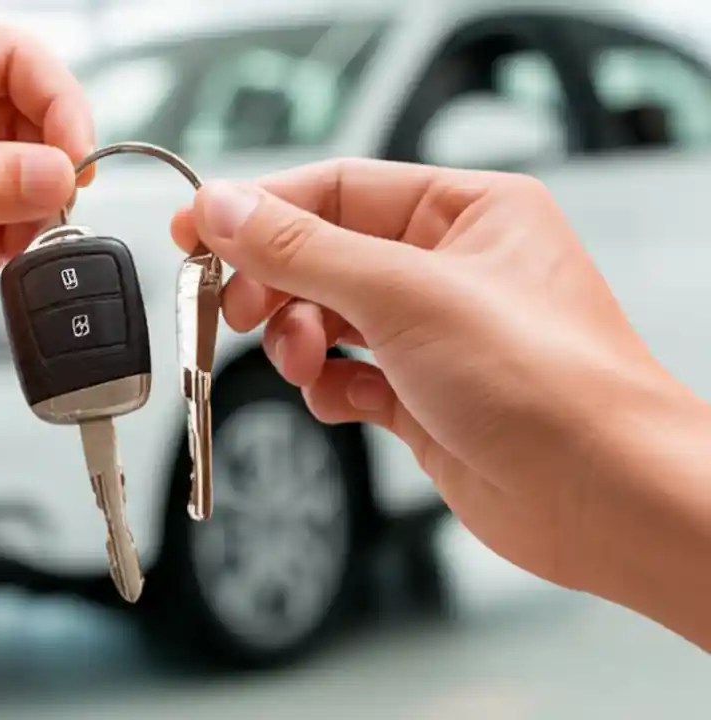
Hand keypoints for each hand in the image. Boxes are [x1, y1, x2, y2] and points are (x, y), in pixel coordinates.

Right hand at [171, 159, 692, 592]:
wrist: (601, 497)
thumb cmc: (547, 381)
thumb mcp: (403, 293)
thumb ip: (302, 249)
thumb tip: (224, 209)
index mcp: (468, 211)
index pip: (339, 188)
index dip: (261, 209)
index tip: (195, 230)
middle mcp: (453, 266)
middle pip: (324, 254)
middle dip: (274, 284)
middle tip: (230, 309)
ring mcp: (437, 335)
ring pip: (329, 318)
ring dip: (298, 341)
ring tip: (304, 364)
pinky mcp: (424, 398)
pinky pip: (347, 377)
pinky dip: (328, 387)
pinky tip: (339, 400)